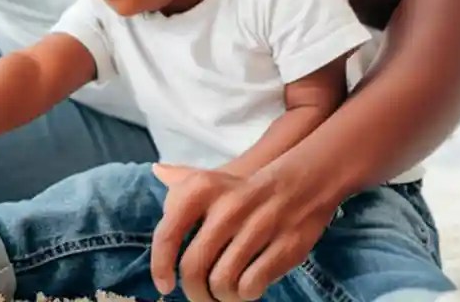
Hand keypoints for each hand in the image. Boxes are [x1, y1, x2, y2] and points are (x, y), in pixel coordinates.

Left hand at [150, 163, 338, 301]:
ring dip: (220, 296)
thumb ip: (179, 181)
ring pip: (222, 281)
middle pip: (194, 266)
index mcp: (201, 190)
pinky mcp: (285, 247)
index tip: (165, 285)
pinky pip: (251, 285)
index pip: (167, 234)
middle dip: (193, 292)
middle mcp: (227, 207)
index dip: (160, 266)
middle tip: (199, 297)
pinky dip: (245, 294)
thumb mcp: (210, 179)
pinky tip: (246, 288)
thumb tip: (158, 170)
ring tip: (223, 294)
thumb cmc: (241, 190)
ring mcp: (258, 227)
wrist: (301, 183)